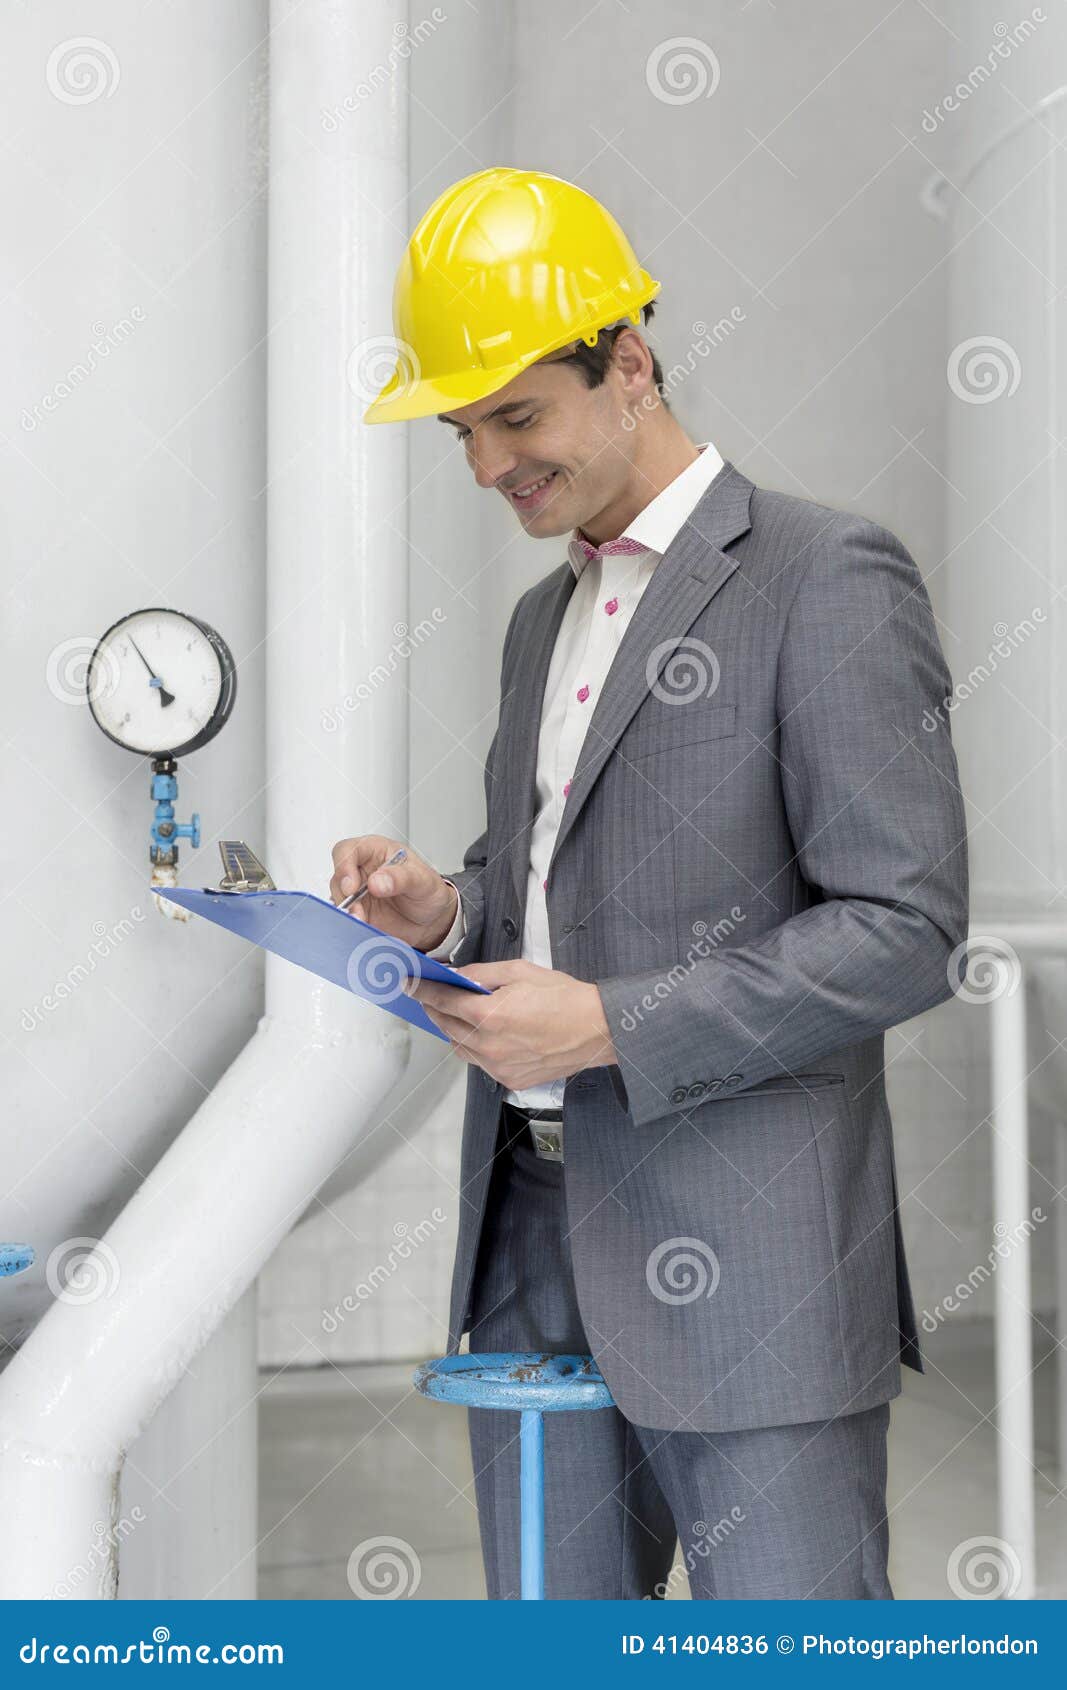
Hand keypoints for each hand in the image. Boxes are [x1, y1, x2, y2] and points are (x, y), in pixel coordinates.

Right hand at [329, 835, 457, 950]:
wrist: (433, 920)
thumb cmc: (428, 891)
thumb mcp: (423, 880)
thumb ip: (401, 878)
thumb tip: (376, 881)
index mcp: (376, 851)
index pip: (348, 850)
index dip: (344, 865)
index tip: (351, 886)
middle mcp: (362, 870)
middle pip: (338, 877)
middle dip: (344, 895)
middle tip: (358, 910)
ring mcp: (358, 893)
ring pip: (338, 899)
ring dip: (347, 911)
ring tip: (363, 921)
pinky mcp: (358, 913)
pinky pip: (345, 918)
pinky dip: (351, 924)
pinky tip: (364, 927)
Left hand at [406, 958, 616, 1088]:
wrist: (597, 1030)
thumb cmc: (564, 997)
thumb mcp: (520, 971)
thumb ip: (483, 973)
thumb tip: (457, 974)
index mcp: (489, 1015)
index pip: (442, 1001)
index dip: (422, 990)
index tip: (409, 983)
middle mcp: (488, 1045)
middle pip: (446, 1027)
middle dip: (435, 1009)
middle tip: (431, 995)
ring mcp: (498, 1067)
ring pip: (460, 1048)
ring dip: (454, 1030)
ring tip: (458, 1014)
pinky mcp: (510, 1079)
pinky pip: (481, 1063)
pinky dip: (477, 1047)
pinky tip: (486, 1034)